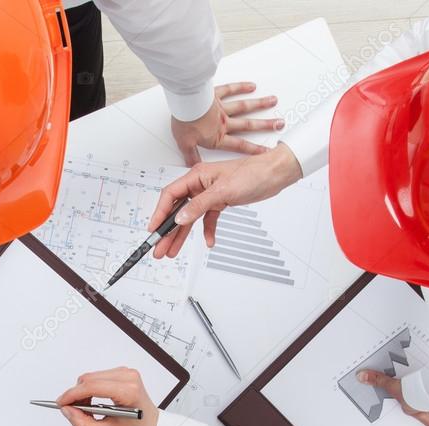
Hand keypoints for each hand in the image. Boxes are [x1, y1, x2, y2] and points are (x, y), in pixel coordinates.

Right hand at [55, 367, 158, 425]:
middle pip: (89, 379)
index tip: (61, 403)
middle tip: (74, 410)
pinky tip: (95, 401)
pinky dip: (91, 388)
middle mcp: (128, 377)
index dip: (72, 394)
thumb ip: (83, 423)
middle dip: (77, 394)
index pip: (92, 387)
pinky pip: (98, 377)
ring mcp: (126, 373)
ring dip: (83, 392)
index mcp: (127, 391)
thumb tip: (67, 410)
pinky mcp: (123, 372)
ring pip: (91, 377)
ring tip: (87, 408)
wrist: (152, 425)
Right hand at [149, 143, 302, 257]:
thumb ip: (198, 206)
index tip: (153, 230)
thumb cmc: (253, 173)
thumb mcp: (222, 191)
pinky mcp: (220, 202)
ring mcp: (209, 195)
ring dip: (182, 234)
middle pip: (177, 210)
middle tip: (159, 247)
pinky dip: (207, 231)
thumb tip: (180, 218)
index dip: (159, 213)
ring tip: (172, 251)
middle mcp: (199, 185)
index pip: (170, 196)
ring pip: (190, 218)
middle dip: (167, 230)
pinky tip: (208, 241)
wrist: (275, 174)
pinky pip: (207, 220)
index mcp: (196, 176)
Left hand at [171, 82, 283, 165]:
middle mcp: (223, 122)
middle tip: (279, 124)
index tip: (265, 151)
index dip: (253, 150)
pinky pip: (230, 90)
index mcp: (217, 137)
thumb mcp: (186, 145)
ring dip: (260, 104)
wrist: (184, 105)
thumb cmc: (185, 123)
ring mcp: (221, 108)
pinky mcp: (215, 95)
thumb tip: (194, 166)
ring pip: (244, 107)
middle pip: (248, 124)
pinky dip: (241, 87)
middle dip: (265, 125)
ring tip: (273, 101)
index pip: (239, 145)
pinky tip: (251, 86)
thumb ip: (192, 156)